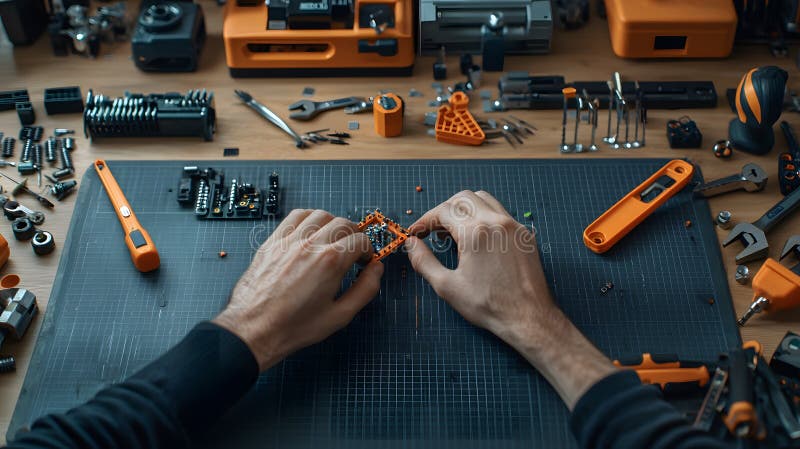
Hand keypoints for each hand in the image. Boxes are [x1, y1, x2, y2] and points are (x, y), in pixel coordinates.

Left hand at [213, 209, 382, 371]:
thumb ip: (365, 290)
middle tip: (354, 251)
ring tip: (334, 239)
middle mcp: (310, 245)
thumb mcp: (339, 316)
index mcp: (330, 262)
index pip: (360, 240)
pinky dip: (309, 218)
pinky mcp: (273, 242)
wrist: (254, 329)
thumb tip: (377, 270)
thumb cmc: (294, 326)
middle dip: (354, 235)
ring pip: (320, 215)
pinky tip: (311, 231)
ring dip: (333, 223)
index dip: (368, 250)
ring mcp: (289, 240)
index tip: (365, 261)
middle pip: (343, 223)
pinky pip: (294, 216)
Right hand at [405, 191, 614, 408]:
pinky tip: (478, 239)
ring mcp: (513, 226)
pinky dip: (484, 217)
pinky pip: (500, 214)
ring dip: (465, 209)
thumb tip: (411, 244)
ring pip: (484, 200)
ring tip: (455, 231)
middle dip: (444, 210)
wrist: (528, 317)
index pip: (443, 211)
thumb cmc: (488, 305)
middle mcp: (496, 221)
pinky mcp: (525, 235)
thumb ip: (424, 261)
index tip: (416, 233)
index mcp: (475, 232)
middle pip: (463, 198)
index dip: (425, 220)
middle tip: (433, 230)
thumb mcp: (447, 286)